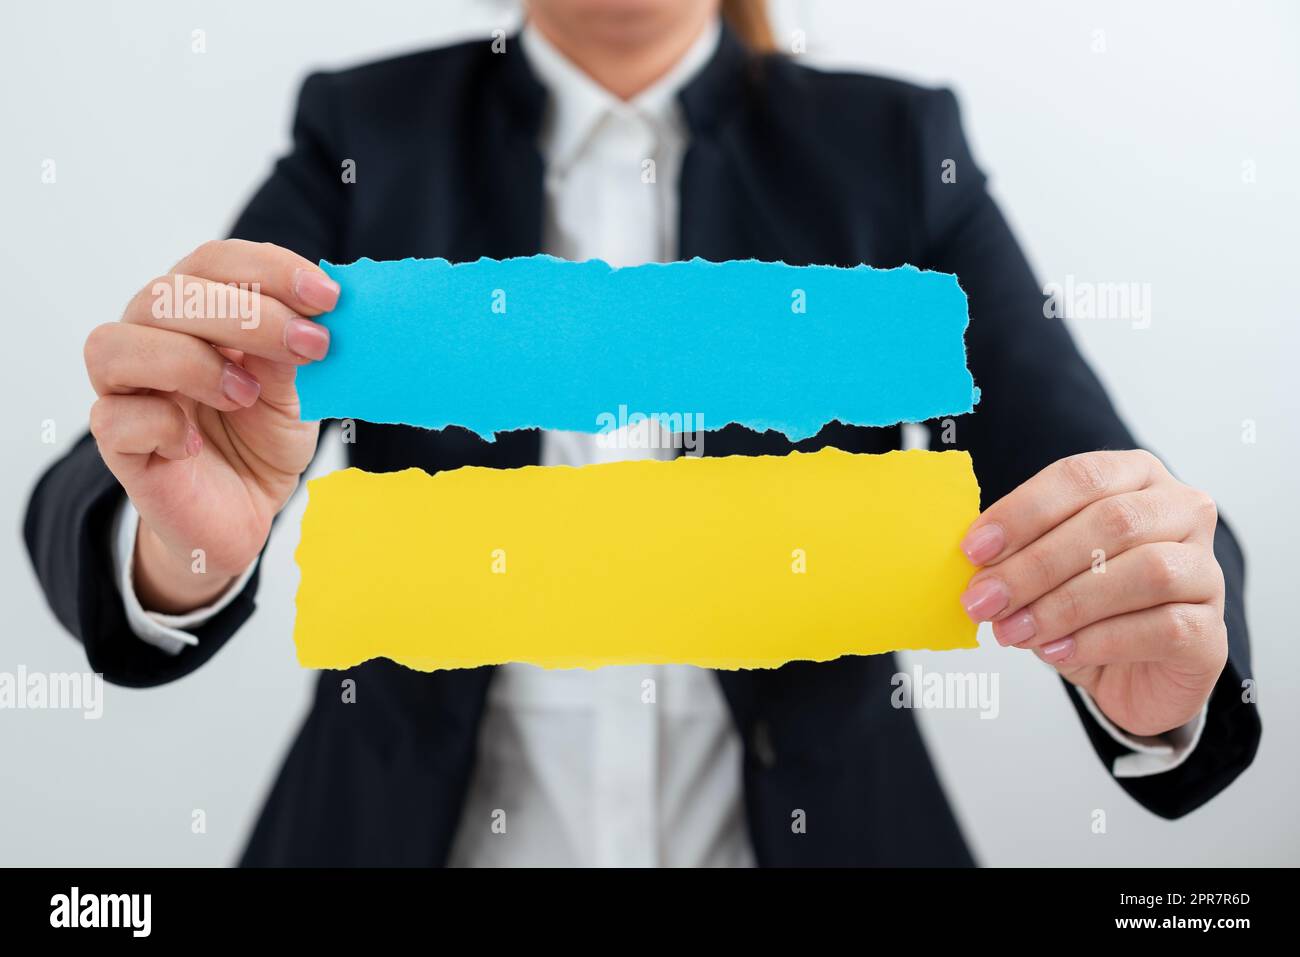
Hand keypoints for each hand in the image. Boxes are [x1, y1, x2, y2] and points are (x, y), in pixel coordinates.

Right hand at [84, 240, 336, 612]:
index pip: (213, 262)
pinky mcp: (117, 442)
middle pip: (167, 294)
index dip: (268, 269)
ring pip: (117, 344)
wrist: (244, 513)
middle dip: (248, 314)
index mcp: (196, 311)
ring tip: (247, 395)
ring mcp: (125, 388)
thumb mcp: (296, 389)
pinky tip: (197, 443)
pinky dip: (163, 423)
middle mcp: (150, 337)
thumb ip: (294, 347)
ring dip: (194, 363)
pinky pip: (115, 416)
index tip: (328, 296)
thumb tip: (317, 309)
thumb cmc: (263, 439)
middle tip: (311, 345)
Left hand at [958, 450, 1226, 736]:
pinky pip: (1163, 626)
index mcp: (1135, 477)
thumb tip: (972, 560)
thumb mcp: (1042, 570)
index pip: (1081, 477)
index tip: (974, 549)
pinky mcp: (1212, 631)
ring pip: (1144, 571)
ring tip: (1013, 631)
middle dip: (1035, 564)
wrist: (1132, 675)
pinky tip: (1057, 652)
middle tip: (984, 600)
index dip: (1024, 511)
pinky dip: (1100, 640)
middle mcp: (1180, 512)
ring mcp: (1205, 570)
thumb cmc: (1085, 608)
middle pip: (1111, 522)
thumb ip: (1015, 553)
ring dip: (1065, 604)